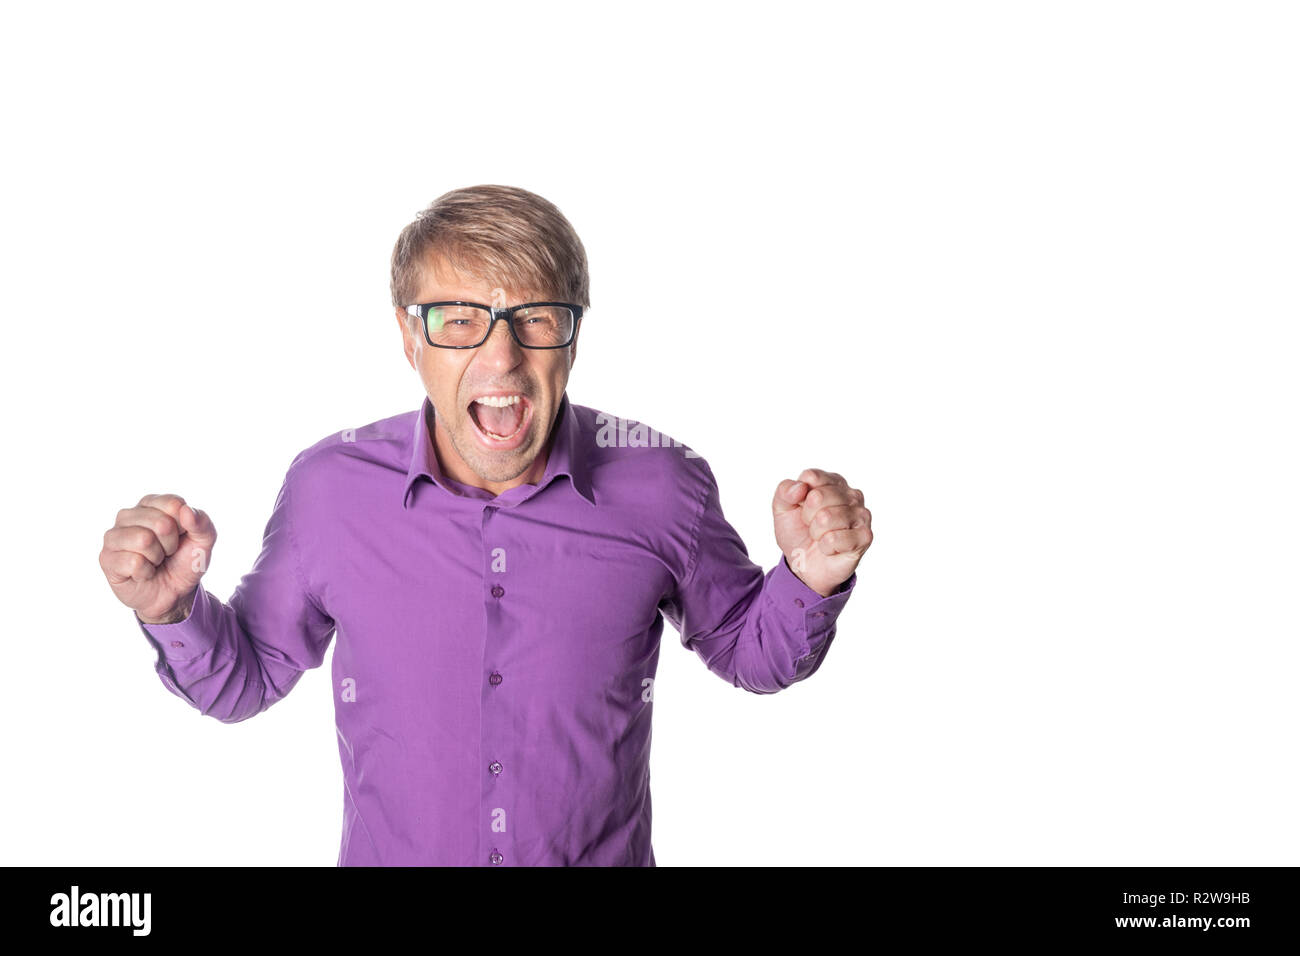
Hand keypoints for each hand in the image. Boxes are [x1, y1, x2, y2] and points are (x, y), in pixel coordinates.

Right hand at [100, 493, 216, 624]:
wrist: (174, 595)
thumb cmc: (184, 562)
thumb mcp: (204, 542)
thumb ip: (202, 523)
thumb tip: (185, 510)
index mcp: (151, 504)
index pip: (173, 504)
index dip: (185, 526)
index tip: (181, 537)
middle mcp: (128, 515)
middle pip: (161, 522)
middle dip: (171, 544)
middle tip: (167, 553)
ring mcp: (114, 536)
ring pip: (144, 539)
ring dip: (157, 557)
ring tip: (154, 561)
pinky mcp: (106, 558)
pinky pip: (134, 562)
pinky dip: (146, 572)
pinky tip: (142, 573)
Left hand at [772, 468, 871, 597]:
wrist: (804, 564)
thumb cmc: (798, 532)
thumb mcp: (782, 509)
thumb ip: (784, 491)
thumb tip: (800, 486)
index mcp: (832, 482)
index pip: (811, 477)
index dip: (799, 497)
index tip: (801, 508)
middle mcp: (851, 494)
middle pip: (818, 496)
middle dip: (807, 517)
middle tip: (812, 526)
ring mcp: (861, 514)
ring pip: (826, 518)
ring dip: (815, 533)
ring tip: (821, 537)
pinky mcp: (865, 536)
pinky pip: (833, 539)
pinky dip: (825, 547)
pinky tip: (830, 548)